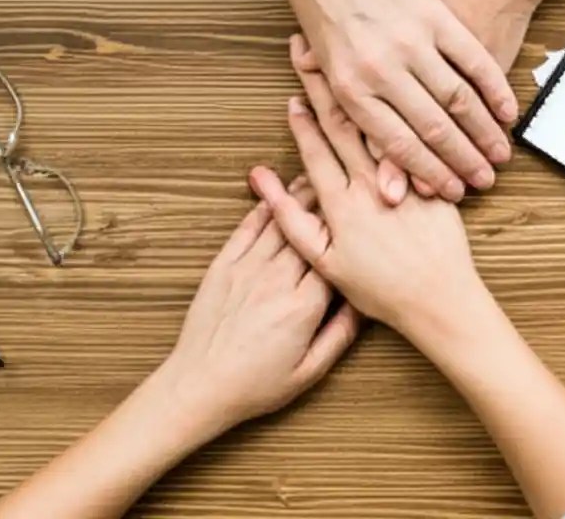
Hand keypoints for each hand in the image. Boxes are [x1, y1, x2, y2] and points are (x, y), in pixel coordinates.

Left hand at [156, 180, 361, 437]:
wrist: (199, 386)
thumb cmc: (254, 385)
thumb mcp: (309, 372)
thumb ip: (340, 335)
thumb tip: (365, 305)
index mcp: (303, 308)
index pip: (336, 257)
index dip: (350, 234)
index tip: (363, 216)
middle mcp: (275, 281)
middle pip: (310, 232)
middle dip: (329, 206)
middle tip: (345, 182)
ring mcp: (246, 270)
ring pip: (280, 223)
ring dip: (298, 199)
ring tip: (316, 179)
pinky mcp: (223, 267)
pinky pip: (247, 229)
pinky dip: (263, 209)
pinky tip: (275, 196)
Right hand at [247, 60, 484, 332]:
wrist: (439, 300)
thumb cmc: (379, 289)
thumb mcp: (324, 260)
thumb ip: (291, 219)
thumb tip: (261, 183)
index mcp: (340, 202)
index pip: (315, 147)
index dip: (301, 117)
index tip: (292, 89)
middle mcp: (371, 183)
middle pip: (345, 123)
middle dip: (324, 85)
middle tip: (311, 50)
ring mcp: (405, 178)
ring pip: (380, 122)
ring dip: (364, 87)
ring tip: (353, 57)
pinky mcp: (433, 177)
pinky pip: (418, 137)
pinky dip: (408, 108)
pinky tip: (404, 82)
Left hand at [294, 0, 564, 199]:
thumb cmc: (321, 16)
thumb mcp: (322, 72)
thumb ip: (349, 114)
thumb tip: (375, 168)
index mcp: (351, 90)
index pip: (399, 145)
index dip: (430, 173)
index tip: (452, 193)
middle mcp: (382, 70)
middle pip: (433, 128)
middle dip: (463, 162)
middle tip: (484, 183)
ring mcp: (411, 41)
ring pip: (457, 99)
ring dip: (484, 132)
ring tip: (500, 155)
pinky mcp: (434, 15)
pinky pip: (472, 59)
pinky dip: (494, 88)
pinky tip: (509, 111)